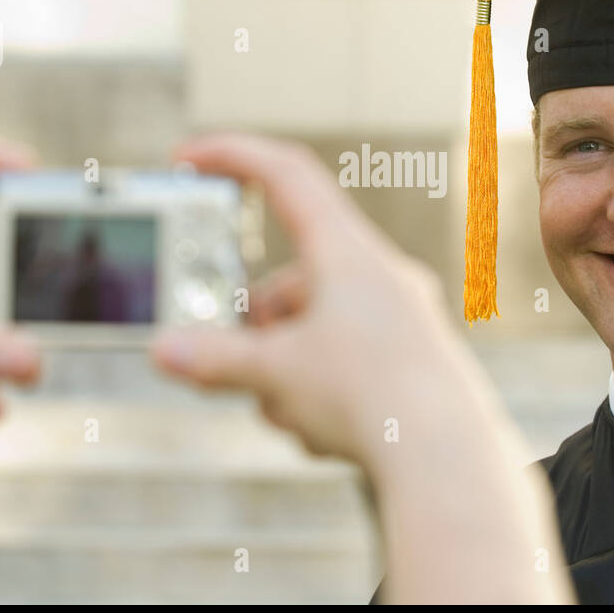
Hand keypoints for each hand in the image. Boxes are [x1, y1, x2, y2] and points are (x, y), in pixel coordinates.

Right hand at [148, 133, 574, 602]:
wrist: (448, 456)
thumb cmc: (369, 397)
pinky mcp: (410, 357)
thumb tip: (165, 351)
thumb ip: (215, 359)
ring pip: (315, 325)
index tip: (188, 158)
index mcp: (346, 251)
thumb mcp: (274, 375)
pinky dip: (318, 389)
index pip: (285, 174)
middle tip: (236, 356)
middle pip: (291, 276)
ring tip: (287, 411)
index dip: (232, 156)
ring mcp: (399, 315)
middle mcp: (378, 273)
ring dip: (285, 368)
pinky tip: (320, 431)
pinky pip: (345, 358)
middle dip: (255, 323)